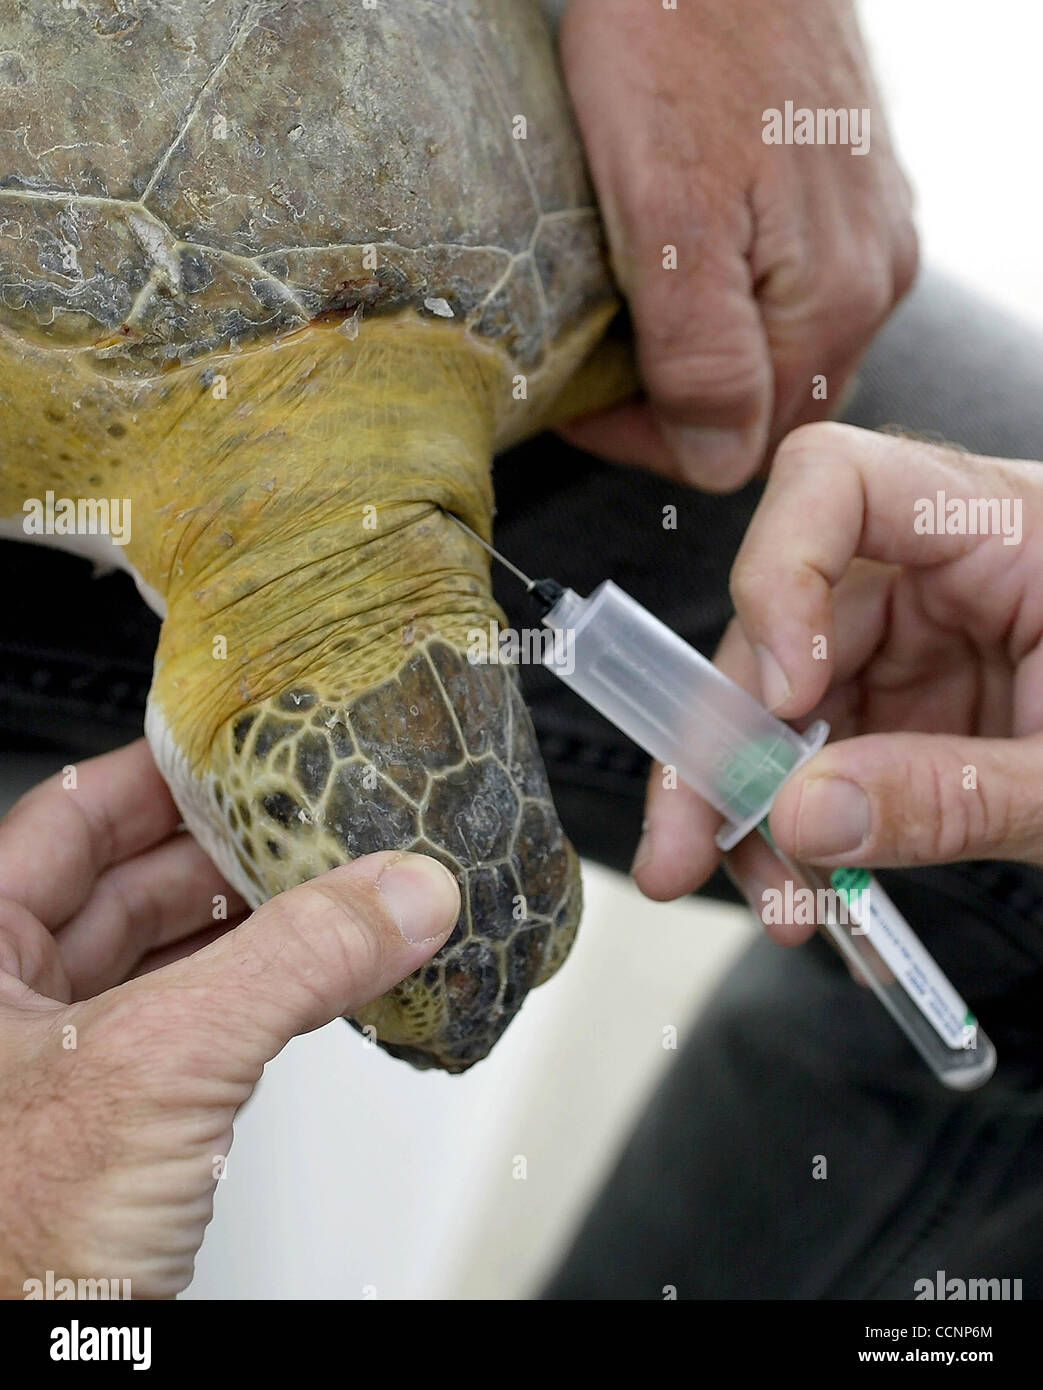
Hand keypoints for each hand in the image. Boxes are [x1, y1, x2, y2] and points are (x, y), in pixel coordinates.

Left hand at [0, 741, 458, 1296]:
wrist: (25, 1368)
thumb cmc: (7, 1248)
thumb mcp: (157, 1068)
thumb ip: (288, 965)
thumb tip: (398, 894)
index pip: (73, 813)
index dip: (162, 772)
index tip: (243, 747)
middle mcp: (6, 1005)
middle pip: (128, 882)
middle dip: (230, 853)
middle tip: (315, 825)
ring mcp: (57, 1069)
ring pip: (167, 960)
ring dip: (255, 929)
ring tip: (336, 894)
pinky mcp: (111, 1130)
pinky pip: (194, 1030)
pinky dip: (259, 1000)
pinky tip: (313, 985)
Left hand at [556, 0, 917, 489]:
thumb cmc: (681, 40)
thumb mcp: (665, 214)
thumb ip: (699, 356)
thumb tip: (712, 460)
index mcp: (833, 304)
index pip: (736, 453)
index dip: (646, 439)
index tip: (580, 394)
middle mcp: (873, 282)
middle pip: (764, 412)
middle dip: (673, 407)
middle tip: (595, 359)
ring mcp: (870, 237)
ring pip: (777, 358)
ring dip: (700, 359)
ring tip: (630, 307)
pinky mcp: (851, 200)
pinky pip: (791, 297)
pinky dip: (731, 304)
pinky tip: (684, 259)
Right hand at [633, 423, 1042, 942]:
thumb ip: (951, 794)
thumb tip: (799, 820)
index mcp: (1006, 525)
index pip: (837, 482)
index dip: (779, 575)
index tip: (786, 699)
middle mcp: (943, 569)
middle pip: (784, 618)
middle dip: (729, 743)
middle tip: (686, 851)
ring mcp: (924, 641)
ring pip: (787, 704)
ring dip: (761, 812)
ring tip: (783, 909)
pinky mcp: (918, 707)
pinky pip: (830, 758)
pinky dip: (810, 832)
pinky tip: (815, 899)